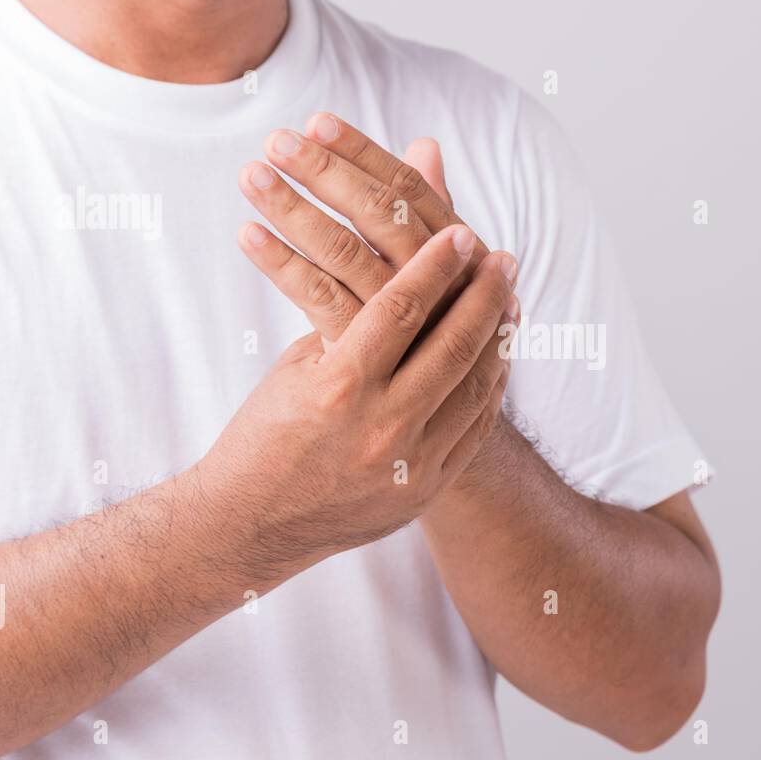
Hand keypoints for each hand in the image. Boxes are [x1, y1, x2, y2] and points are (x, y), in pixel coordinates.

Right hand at [199, 225, 513, 559]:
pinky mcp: (425, 489)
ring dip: (498, 339)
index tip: (461, 234)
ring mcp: (410, 464)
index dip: (435, 266)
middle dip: (485, 296)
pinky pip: (475, 429)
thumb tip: (399, 277)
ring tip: (510, 303)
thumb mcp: (297, 371)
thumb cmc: (264, 435)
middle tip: (504, 260)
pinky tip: (496, 356)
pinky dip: (491, 387)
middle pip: (454, 345)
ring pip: (476, 388)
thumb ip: (350, 327)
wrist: (250, 525)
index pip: (401, 309)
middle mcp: (382, 426)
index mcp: (338, 387)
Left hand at [234, 114, 517, 349]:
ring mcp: (409, 323)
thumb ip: (429, 209)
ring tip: (250, 175)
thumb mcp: (445, 271)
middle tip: (277, 140)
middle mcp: (442, 283)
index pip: (410, 190)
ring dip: (295, 208)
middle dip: (326, 172)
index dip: (363, 153)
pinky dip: (282, 263)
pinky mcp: (372, 357)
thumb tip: (425, 145)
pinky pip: (322, 299)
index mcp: (460, 253)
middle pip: (381, 214)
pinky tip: (248, 235)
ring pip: (347, 253)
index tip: (318, 122)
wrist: (439, 425)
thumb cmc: (436, 338)